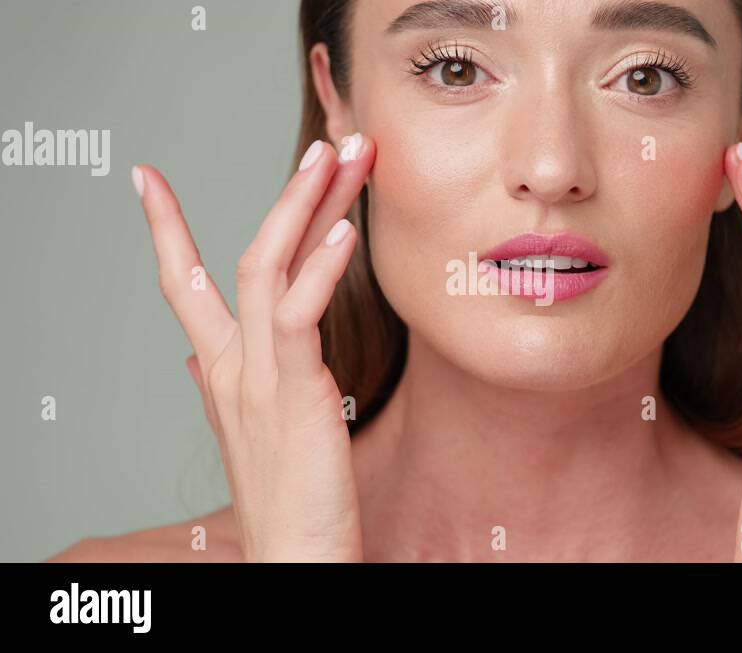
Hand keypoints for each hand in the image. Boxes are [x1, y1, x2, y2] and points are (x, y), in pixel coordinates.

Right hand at [134, 136, 375, 560]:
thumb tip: (196, 358)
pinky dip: (318, 268)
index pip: (185, 286)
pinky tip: (343, 229)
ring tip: (341, 155)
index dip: (165, 232)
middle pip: (243, 257)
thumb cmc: (287, 498)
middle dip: (283, 196)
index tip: (147, 180)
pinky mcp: (292, 392)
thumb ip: (223, 384)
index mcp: (222, 371)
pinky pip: (298, 316)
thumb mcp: (249, 430)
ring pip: (268, 269)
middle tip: (322, 143)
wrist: (295, 558)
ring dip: (305, 206)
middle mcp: (231, 365)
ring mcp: (256, 376)